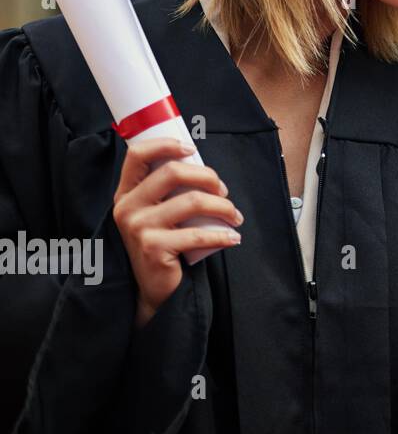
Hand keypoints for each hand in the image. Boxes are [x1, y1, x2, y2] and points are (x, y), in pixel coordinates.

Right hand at [112, 137, 241, 327]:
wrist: (154, 288)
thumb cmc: (165, 243)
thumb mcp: (158, 213)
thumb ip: (169, 191)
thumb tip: (203, 169)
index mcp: (127, 193)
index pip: (137, 155)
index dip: (166, 145)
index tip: (191, 149)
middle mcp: (127, 207)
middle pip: (173, 172)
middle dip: (209, 177)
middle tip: (225, 192)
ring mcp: (138, 227)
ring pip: (192, 201)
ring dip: (224, 207)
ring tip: (235, 217)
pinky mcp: (153, 248)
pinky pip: (198, 233)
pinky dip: (222, 234)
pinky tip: (233, 237)